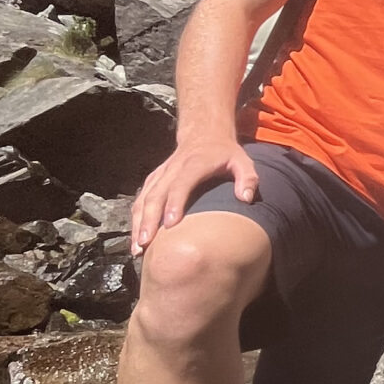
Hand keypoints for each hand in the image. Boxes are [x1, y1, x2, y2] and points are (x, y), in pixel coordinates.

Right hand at [131, 138, 258, 257]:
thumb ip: (248, 178)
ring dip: (139, 223)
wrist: (204, 135)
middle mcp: (173, 169)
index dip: (175, 203)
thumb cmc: (225, 154)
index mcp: (194, 164)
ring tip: (137, 247)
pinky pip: (141, 199)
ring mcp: (161, 175)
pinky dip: (136, 218)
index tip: (171, 225)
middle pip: (156, 194)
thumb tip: (246, 198)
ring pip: (145, 199)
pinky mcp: (154, 180)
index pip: (181, 184)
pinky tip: (136, 238)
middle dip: (149, 220)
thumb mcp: (242, 161)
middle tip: (146, 244)